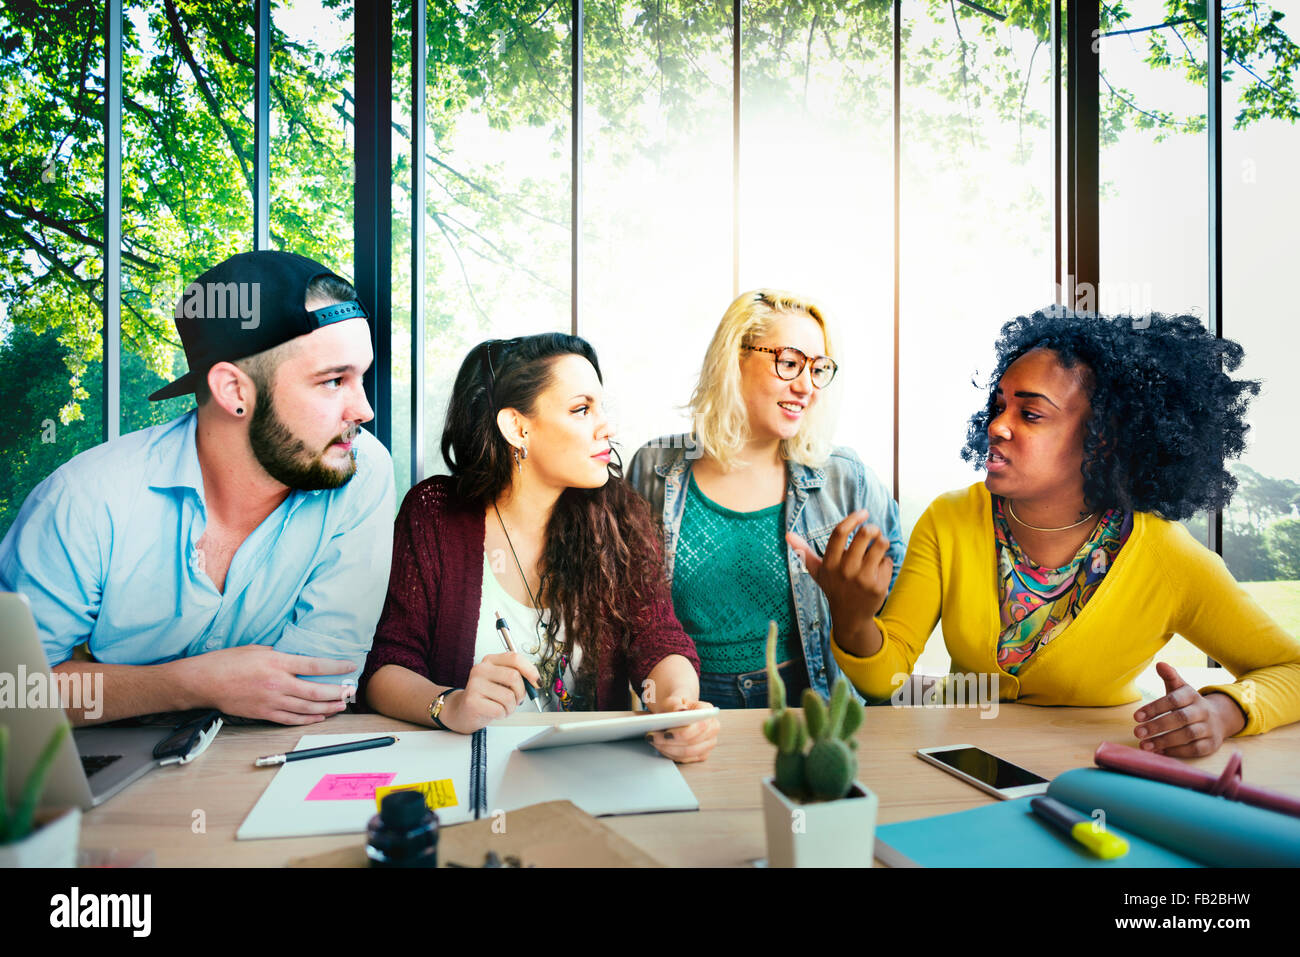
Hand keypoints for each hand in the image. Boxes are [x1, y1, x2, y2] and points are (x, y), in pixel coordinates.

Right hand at [180, 645, 355, 724]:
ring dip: (327, 708)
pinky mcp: (263, 713)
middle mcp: (277, 683)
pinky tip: (319, 717)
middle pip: (315, 691)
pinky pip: (291, 719)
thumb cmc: (227, 662)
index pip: (314, 665)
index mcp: (277, 663)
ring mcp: (271, 701)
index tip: (351, 666)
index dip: (336, 667)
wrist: (204, 682)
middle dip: (337, 693)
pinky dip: (308, 719)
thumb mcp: (258, 649)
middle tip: (350, 692)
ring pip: (306, 708)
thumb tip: (296, 659)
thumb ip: (280, 655)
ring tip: (341, 706)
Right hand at [443, 652, 540, 733]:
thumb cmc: (486, 696)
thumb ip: (517, 677)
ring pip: (509, 696)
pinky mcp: (472, 701)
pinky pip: (500, 709)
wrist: (462, 711)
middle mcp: (480, 669)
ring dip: (511, 707)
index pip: (515, 658)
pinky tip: (495, 712)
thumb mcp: (501, 681)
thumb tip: (536, 680)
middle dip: (521, 692)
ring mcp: (474, 684)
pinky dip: (503, 714)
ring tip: (503, 707)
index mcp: (490, 660)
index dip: (530, 670)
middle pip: (514, 677)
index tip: (537, 682)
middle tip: (517, 700)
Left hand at [646, 696, 719, 763]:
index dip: (682, 733)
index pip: (700, 726)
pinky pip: (685, 759)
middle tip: (651, 737)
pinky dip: (670, 754)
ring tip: (653, 741)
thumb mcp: (672, 700)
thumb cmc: (675, 706)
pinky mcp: (702, 754)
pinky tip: (660, 746)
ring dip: (667, 749)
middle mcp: (713, 728)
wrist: (677, 712)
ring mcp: (709, 743)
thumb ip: (675, 705)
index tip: (665, 733)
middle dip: (669, 742)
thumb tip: (681, 712)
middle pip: (692, 742)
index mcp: (708, 711)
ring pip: (687, 753)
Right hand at [786, 509, 892, 651]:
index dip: (853, 519)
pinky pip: (888, 561)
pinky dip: (886, 561)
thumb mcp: (817, 571)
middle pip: (864, 535)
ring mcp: (862, 579)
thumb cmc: (834, 587)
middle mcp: (845, 570)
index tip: (863, 512)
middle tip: (873, 531)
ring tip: (878, 546)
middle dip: (872, 528)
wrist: (850, 617)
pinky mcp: (878, 586)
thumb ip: (804, 551)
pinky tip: (879, 570)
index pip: (839, 532)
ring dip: (882, 542)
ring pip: (881, 545)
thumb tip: (787, 535)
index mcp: (829, 563)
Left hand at [1133, 662, 1246, 757]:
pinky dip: (1176, 752)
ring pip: (1187, 735)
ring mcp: (1209, 728)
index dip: (1154, 708)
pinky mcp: (1211, 744)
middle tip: (1137, 732)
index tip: (1136, 717)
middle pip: (1180, 719)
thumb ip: (1170, 677)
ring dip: (1164, 741)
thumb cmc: (1189, 703)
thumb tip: (1160, 664)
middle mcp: (1203, 711)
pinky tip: (1158, 752)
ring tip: (1144, 745)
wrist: (1219, 719)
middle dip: (1157, 726)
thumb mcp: (1180, 688)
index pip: (1173, 700)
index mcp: (1192, 695)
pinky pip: (1194, 749)